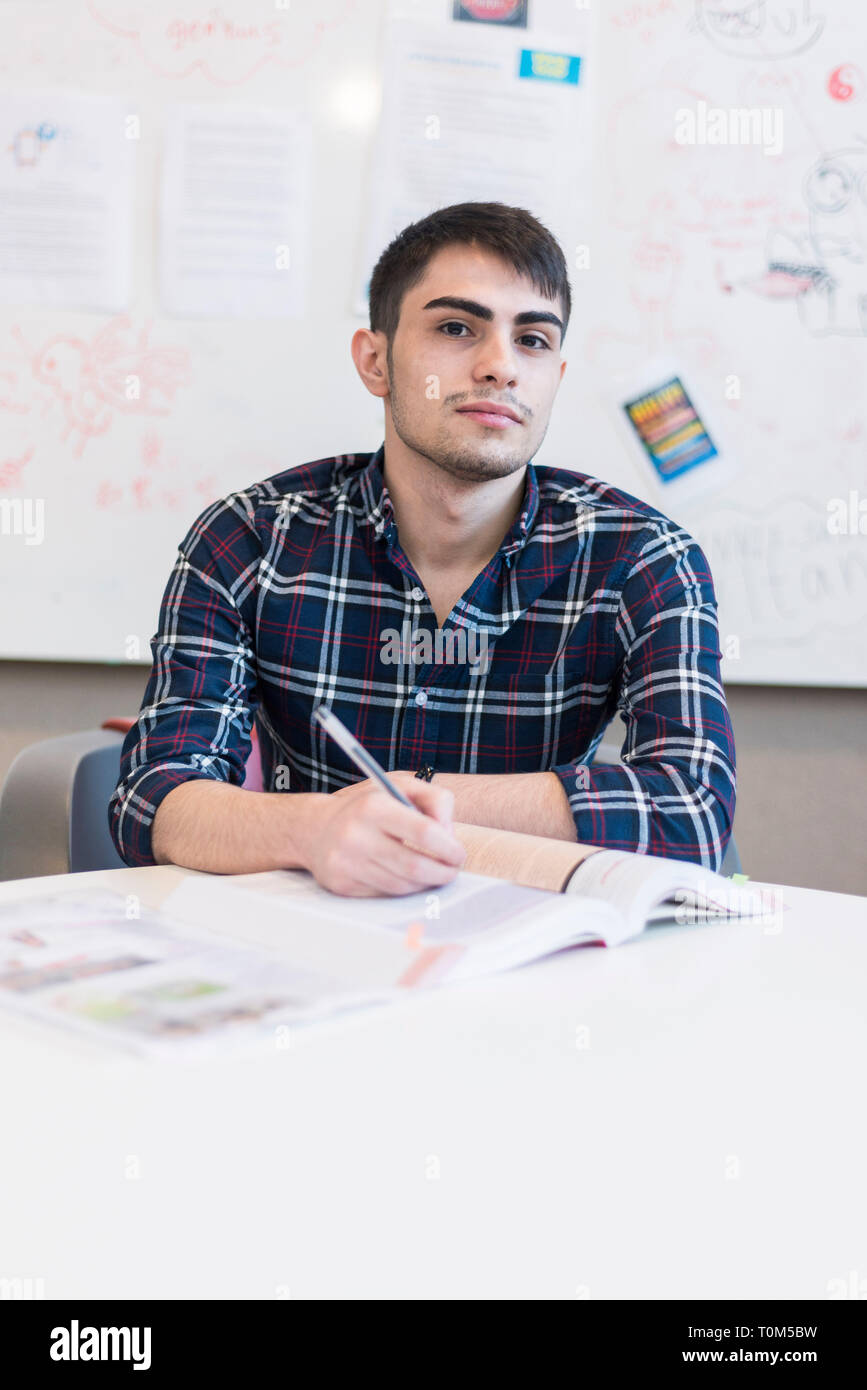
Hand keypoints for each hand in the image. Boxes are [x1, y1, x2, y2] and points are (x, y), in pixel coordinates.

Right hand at [296, 775, 465, 896]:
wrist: (314, 828)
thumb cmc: (367, 805)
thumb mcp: (400, 786)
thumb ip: (435, 800)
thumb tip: (449, 835)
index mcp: (373, 806)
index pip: (424, 833)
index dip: (448, 848)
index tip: (458, 854)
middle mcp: (355, 835)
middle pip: (415, 866)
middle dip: (443, 872)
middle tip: (452, 870)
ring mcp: (346, 863)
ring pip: (402, 886)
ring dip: (425, 883)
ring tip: (433, 873)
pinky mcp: (342, 884)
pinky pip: (384, 894)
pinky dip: (403, 888)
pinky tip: (407, 877)